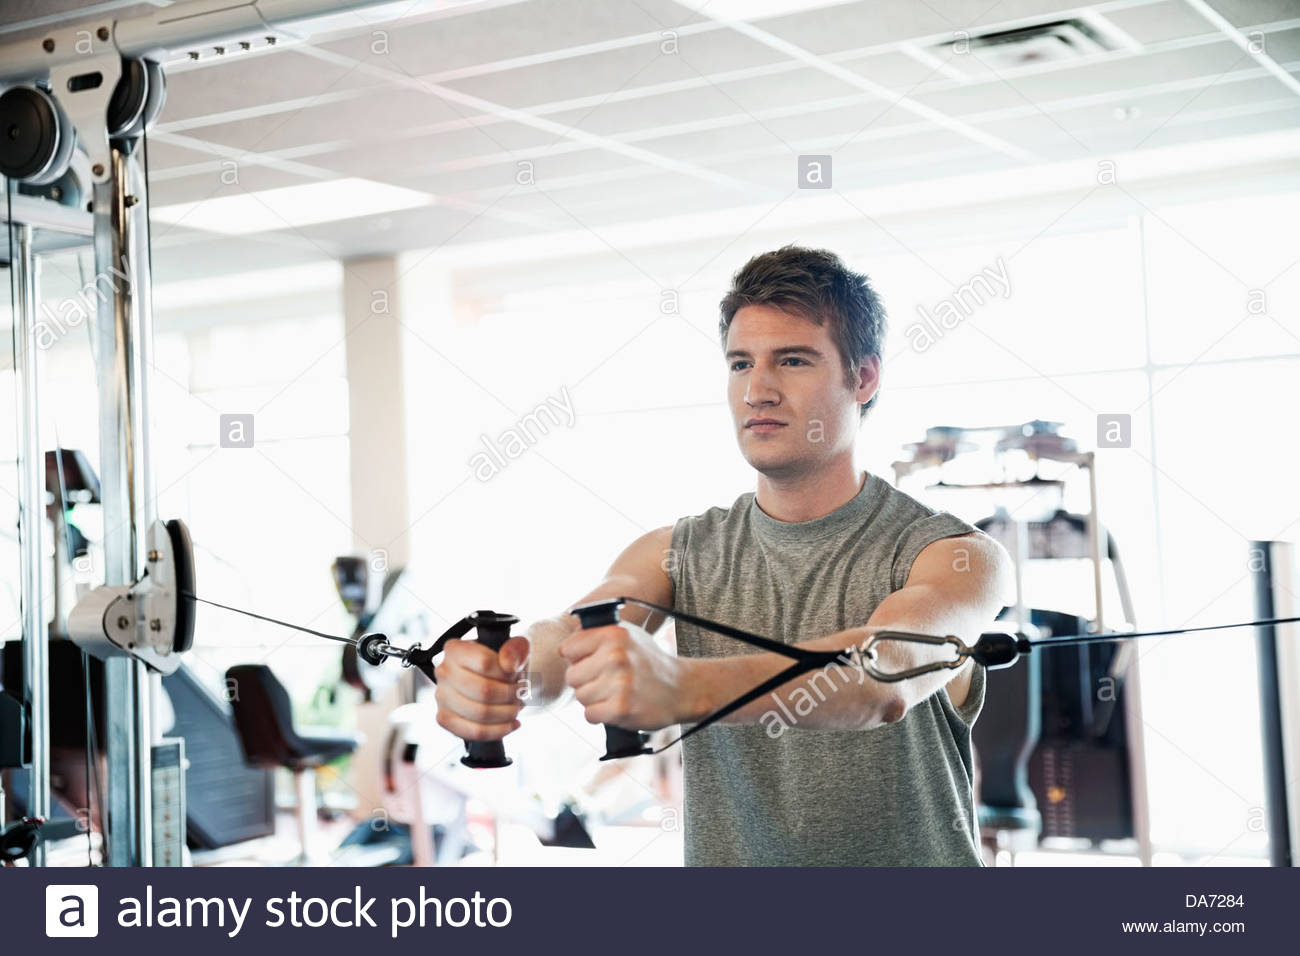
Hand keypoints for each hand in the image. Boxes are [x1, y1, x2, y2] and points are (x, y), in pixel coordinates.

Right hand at [433, 634, 530, 741]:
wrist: (492, 677)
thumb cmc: (502, 662)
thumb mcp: (515, 648)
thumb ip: (515, 650)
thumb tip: (508, 665)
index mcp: (456, 649)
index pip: (484, 663)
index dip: (508, 673)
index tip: (517, 676)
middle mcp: (444, 671)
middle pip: (483, 691)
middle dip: (510, 695)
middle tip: (521, 693)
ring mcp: (442, 696)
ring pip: (480, 713)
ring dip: (507, 713)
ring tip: (517, 707)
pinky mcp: (445, 718)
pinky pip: (474, 732)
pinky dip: (498, 730)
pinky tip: (511, 723)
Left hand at [558, 621, 688, 730]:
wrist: (681, 689)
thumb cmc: (648, 662)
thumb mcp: (627, 636)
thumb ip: (596, 635)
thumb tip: (563, 648)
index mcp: (614, 634)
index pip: (569, 648)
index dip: (578, 658)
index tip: (593, 662)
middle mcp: (616, 656)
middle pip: (572, 676)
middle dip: (586, 681)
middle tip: (608, 681)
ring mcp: (619, 683)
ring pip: (580, 697)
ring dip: (594, 699)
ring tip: (615, 693)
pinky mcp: (621, 708)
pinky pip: (590, 714)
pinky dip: (601, 714)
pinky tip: (617, 706)